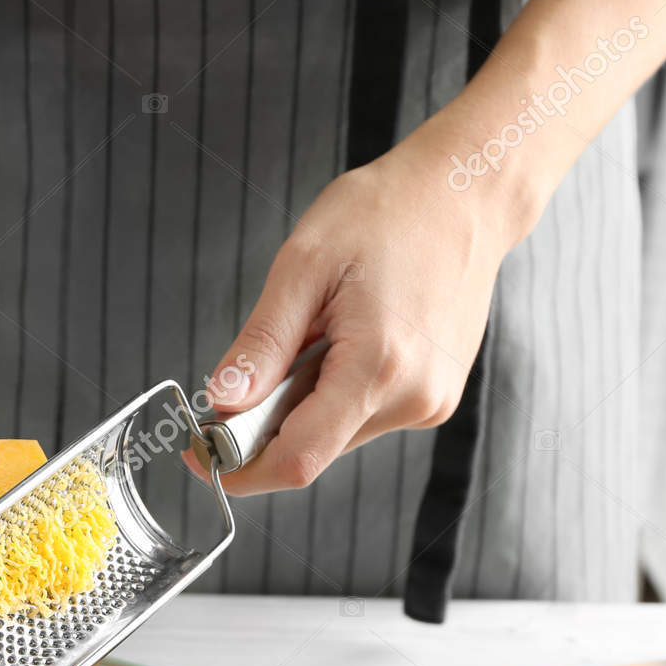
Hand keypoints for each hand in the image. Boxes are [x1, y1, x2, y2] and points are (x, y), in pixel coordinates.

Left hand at [206, 135, 517, 495]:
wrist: (464, 194)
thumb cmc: (388, 213)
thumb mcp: (303, 266)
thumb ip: (261, 343)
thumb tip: (223, 400)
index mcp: (378, 367)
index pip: (298, 460)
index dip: (243, 470)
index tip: (202, 458)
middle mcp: (414, 398)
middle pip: (314, 450)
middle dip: (267, 427)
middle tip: (250, 370)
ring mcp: (431, 401)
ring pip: (338, 435)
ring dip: (305, 405)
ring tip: (317, 334)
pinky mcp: (436, 396)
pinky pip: (365, 415)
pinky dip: (336, 392)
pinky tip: (345, 340)